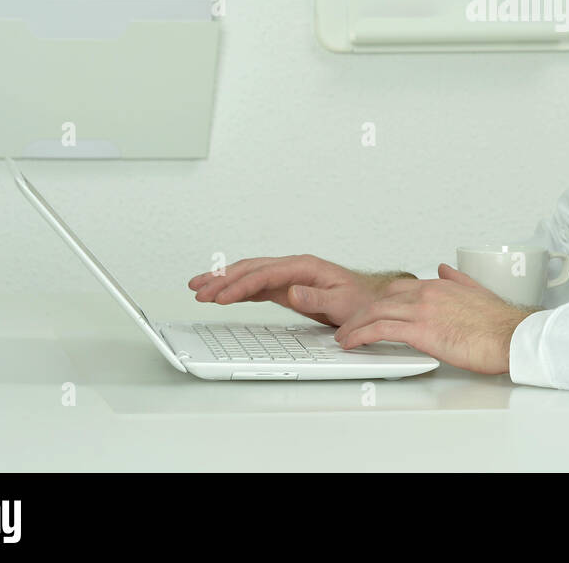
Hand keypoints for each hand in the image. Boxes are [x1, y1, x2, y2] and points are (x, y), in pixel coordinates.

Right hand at [188, 254, 391, 327]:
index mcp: (304, 267)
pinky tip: (221, 294)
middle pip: (250, 269)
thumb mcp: (341, 302)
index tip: (221, 297)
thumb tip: (291, 291)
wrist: (371, 302)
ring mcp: (288, 276)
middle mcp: (293, 268)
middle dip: (222, 279)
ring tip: (198, 288)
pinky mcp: (286, 288)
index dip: (240, 285)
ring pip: (249, 274)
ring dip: (224, 281)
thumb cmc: (359, 301)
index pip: (264, 274)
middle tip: (197, 289)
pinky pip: (256, 285)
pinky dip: (236, 289)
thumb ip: (316, 296)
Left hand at [334, 264, 540, 374]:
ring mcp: (422, 310)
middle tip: (349, 326)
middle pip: (381, 299)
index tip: (370, 312)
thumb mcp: (477, 291)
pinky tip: (352, 343)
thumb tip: (444, 268)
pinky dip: (361, 335)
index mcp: (439, 285)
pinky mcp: (421, 331)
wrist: (511, 336)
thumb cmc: (499, 323)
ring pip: (375, 313)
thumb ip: (458, 279)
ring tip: (344, 337)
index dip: (380, 301)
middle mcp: (427, 293)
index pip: (398, 288)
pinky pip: (380, 330)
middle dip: (361, 313)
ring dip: (354, 325)